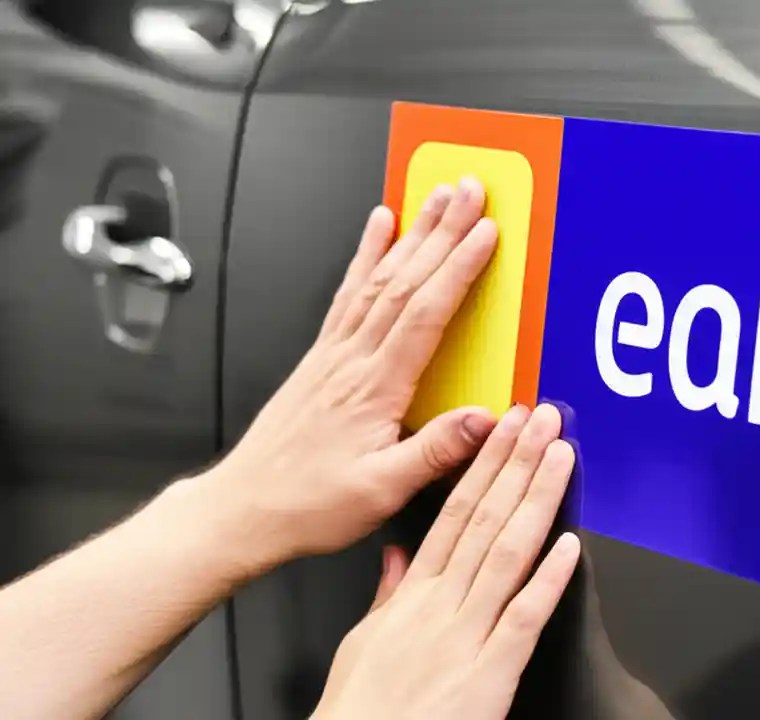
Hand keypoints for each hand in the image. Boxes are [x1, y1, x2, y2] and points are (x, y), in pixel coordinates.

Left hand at [203, 176, 500, 571]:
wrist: (243, 509)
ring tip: (436, 196)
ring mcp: (333, 353)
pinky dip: (366, 254)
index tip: (486, 234)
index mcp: (374, 388)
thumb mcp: (381, 491)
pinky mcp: (321, 357)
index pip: (423, 314)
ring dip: (412, 233)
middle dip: (442, 231)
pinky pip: (349, 292)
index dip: (458, 269)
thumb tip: (487, 418)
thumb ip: (435, 451)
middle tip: (470, 191)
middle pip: (404, 279)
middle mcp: (352, 359)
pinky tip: (378, 228)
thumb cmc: (310, 504)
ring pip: (378, 277)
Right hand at [312, 403, 581, 719]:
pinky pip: (523, 618)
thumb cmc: (361, 711)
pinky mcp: (490, 675)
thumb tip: (400, 555)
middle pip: (483, 519)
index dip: (482, 465)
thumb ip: (389, 594)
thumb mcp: (364, 643)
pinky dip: (549, 580)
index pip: (453, 512)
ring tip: (560, 456)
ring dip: (537, 500)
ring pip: (507, 554)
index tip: (502, 428)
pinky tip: (571, 544)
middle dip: (515, 463)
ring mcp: (466, 637)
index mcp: (413, 595)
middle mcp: (440, 606)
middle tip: (541, 419)